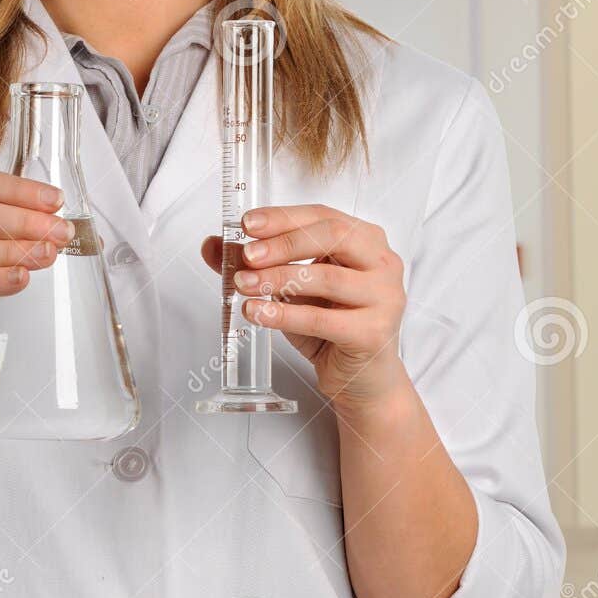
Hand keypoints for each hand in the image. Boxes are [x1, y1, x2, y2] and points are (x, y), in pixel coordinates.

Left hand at [200, 205, 407, 409]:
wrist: (361, 380)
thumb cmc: (331, 326)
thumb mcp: (292, 289)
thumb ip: (257, 265)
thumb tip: (213, 246)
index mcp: (366, 240)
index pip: (323, 216)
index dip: (283, 218)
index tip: (247, 224)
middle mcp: (382, 263)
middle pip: (332, 237)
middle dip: (283, 244)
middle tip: (247, 256)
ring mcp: (384, 297)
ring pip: (326, 278)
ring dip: (278, 279)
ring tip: (244, 285)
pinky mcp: (374, 332)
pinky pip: (322, 319)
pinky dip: (285, 315)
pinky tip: (258, 313)